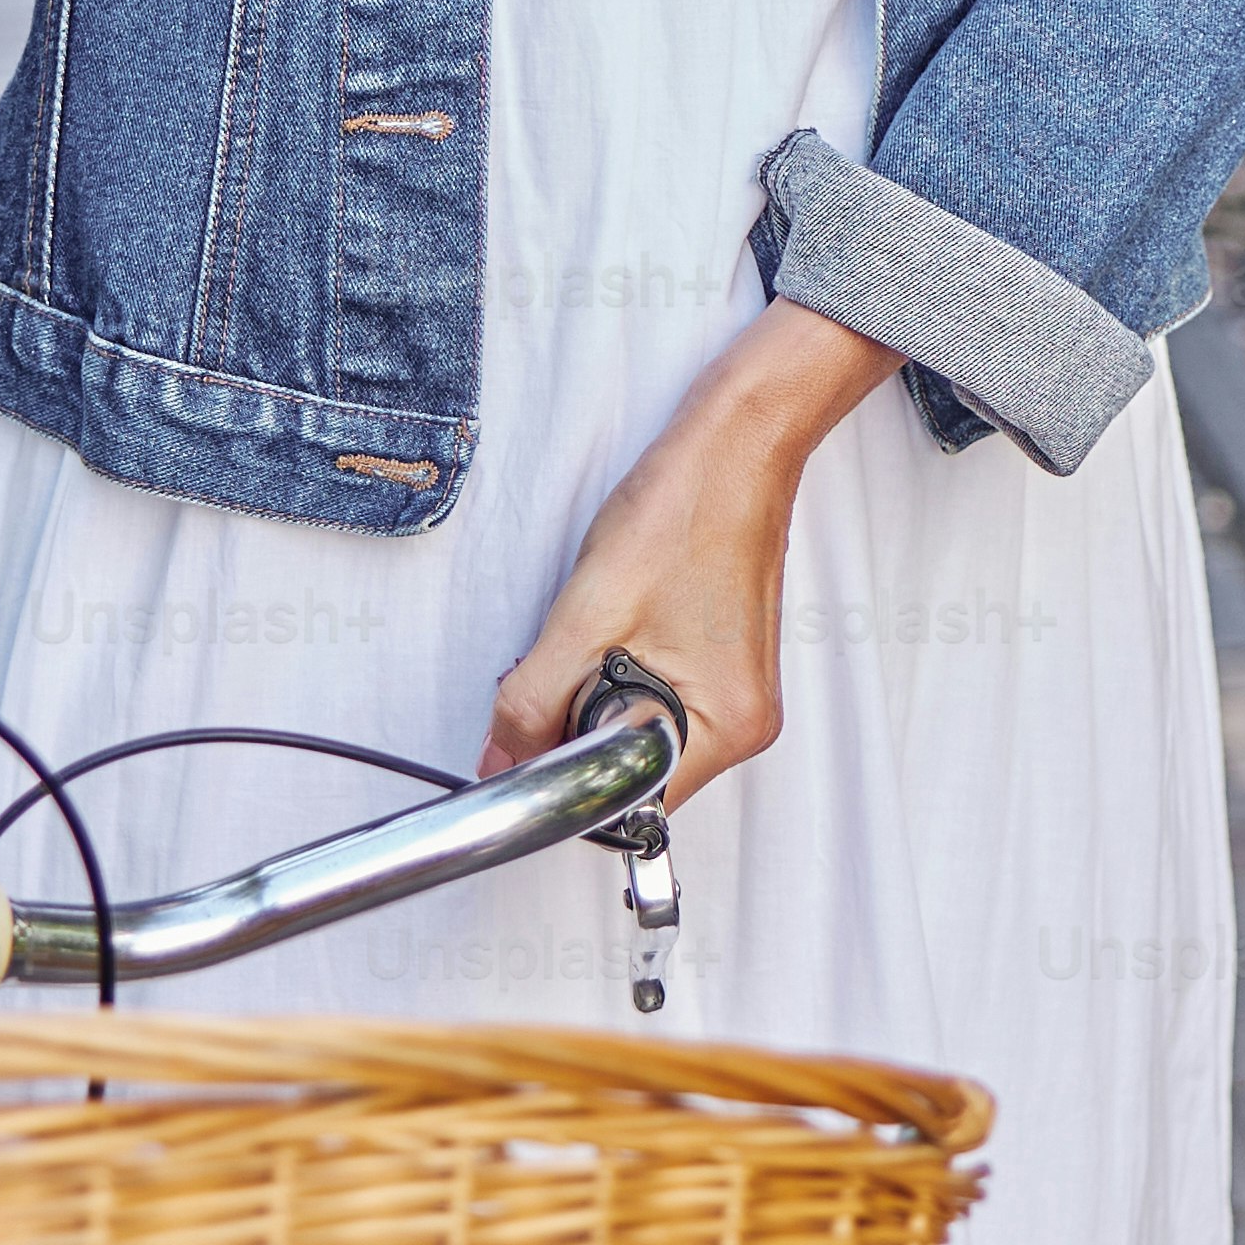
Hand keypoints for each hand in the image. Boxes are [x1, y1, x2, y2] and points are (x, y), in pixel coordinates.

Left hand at [480, 296, 898, 800]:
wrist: (734, 443)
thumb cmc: (683, 511)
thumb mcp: (586, 615)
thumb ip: (532, 702)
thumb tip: (499, 761)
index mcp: (728, 726)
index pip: (630, 801)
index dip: (569, 775)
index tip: (533, 731)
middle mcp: (745, 722)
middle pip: (634, 771)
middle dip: (581, 728)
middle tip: (567, 658)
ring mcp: (738, 693)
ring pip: (639, 732)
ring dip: (597, 695)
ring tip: (601, 625)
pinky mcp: (725, 666)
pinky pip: (657, 698)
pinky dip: (621, 672)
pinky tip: (619, 620)